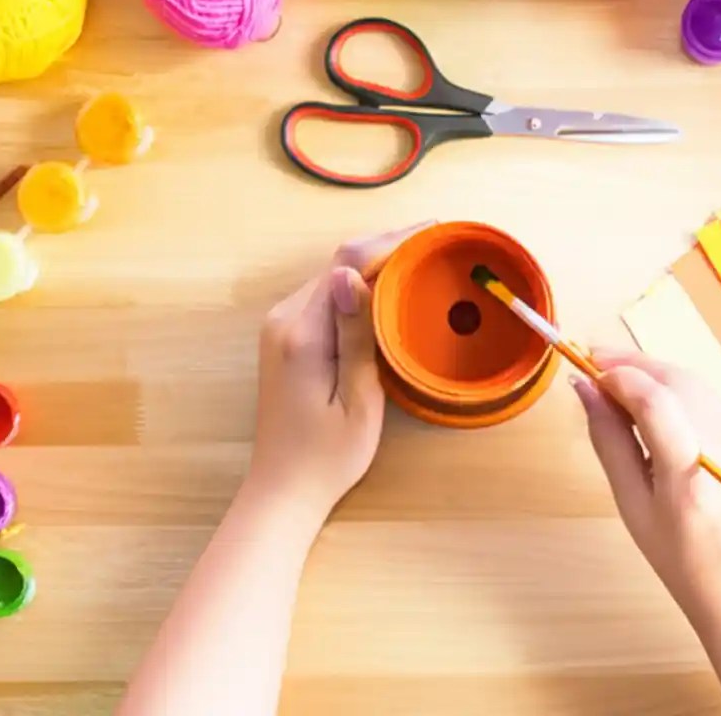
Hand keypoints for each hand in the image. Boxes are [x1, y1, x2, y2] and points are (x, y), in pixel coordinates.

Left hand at [246, 221, 434, 518]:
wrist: (283, 488)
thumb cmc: (327, 457)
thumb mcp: (356, 400)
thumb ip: (356, 336)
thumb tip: (352, 275)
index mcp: (303, 333)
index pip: (348, 262)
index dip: (392, 240)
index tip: (434, 232)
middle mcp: (284, 319)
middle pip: (339, 262)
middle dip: (388, 247)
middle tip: (439, 245)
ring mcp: (281, 326)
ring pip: (333, 277)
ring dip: (375, 264)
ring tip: (423, 261)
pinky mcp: (286, 337)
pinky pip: (326, 296)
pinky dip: (359, 287)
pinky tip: (390, 292)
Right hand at [571, 348, 720, 630]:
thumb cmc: (685, 565)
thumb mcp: (634, 508)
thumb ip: (610, 442)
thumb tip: (586, 391)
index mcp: (693, 473)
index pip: (654, 397)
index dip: (617, 373)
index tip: (585, 364)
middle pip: (679, 380)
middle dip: (635, 364)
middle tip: (595, 361)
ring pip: (699, 387)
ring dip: (658, 377)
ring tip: (621, 386)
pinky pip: (715, 405)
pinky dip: (683, 397)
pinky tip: (660, 413)